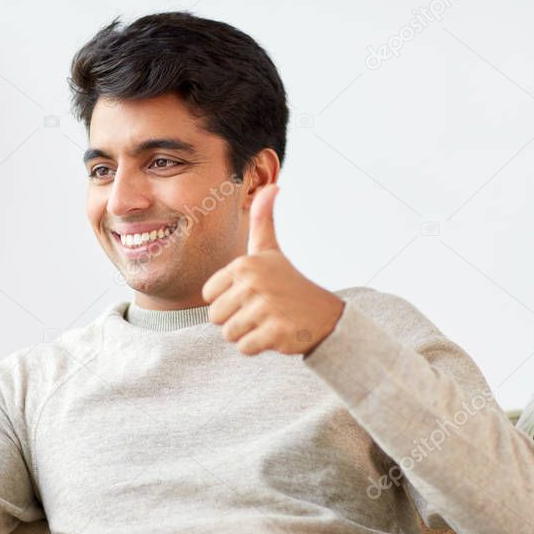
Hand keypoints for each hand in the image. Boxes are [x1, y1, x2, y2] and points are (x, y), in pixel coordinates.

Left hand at [201, 184, 344, 355]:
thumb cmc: (289, 284)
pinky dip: (258, 346)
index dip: (226, 301)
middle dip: (236, 319)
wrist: (324, 316)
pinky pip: (245, 348)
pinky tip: (275, 333)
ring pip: (229, 334)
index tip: (250, 295)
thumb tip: (271, 186)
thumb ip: (263, 220)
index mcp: (245, 264)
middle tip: (261, 311)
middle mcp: (254, 283)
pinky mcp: (275, 332)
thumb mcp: (272, 250)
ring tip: (268, 321)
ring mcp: (265, 308)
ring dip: (247, 333)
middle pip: (215, 317)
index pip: (209, 296)